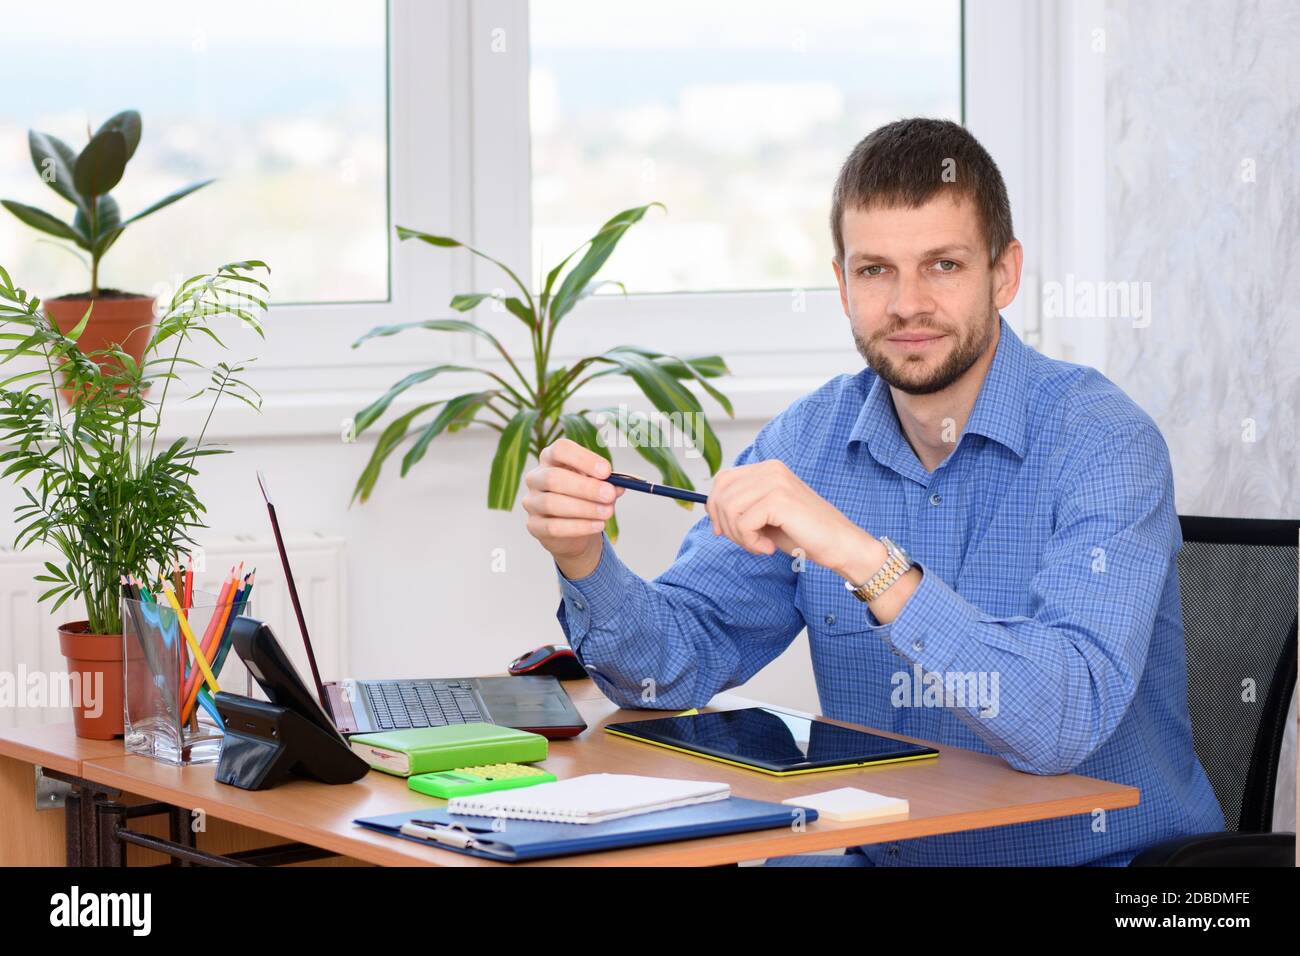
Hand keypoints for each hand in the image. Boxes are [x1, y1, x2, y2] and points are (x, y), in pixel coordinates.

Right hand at [522, 438, 623, 578]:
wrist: (574, 531)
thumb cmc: (586, 499)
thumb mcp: (599, 486)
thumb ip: (608, 483)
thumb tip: (619, 485)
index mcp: (551, 458)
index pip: (560, 449)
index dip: (583, 459)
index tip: (606, 471)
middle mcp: (536, 477)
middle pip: (554, 478)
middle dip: (586, 487)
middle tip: (609, 495)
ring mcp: (531, 502)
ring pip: (553, 503)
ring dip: (585, 508)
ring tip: (608, 512)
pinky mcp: (534, 526)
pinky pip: (554, 527)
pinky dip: (580, 527)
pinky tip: (598, 525)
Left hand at [706, 459, 879, 577]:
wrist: (841, 545)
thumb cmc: (805, 534)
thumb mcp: (766, 517)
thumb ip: (741, 508)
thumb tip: (711, 512)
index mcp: (768, 469)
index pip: (723, 480)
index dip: (716, 508)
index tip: (725, 531)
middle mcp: (771, 469)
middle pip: (721, 494)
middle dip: (726, 525)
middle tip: (748, 542)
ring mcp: (776, 481)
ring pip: (729, 508)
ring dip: (739, 536)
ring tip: (760, 545)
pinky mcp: (779, 499)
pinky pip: (743, 523)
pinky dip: (750, 542)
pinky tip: (768, 549)